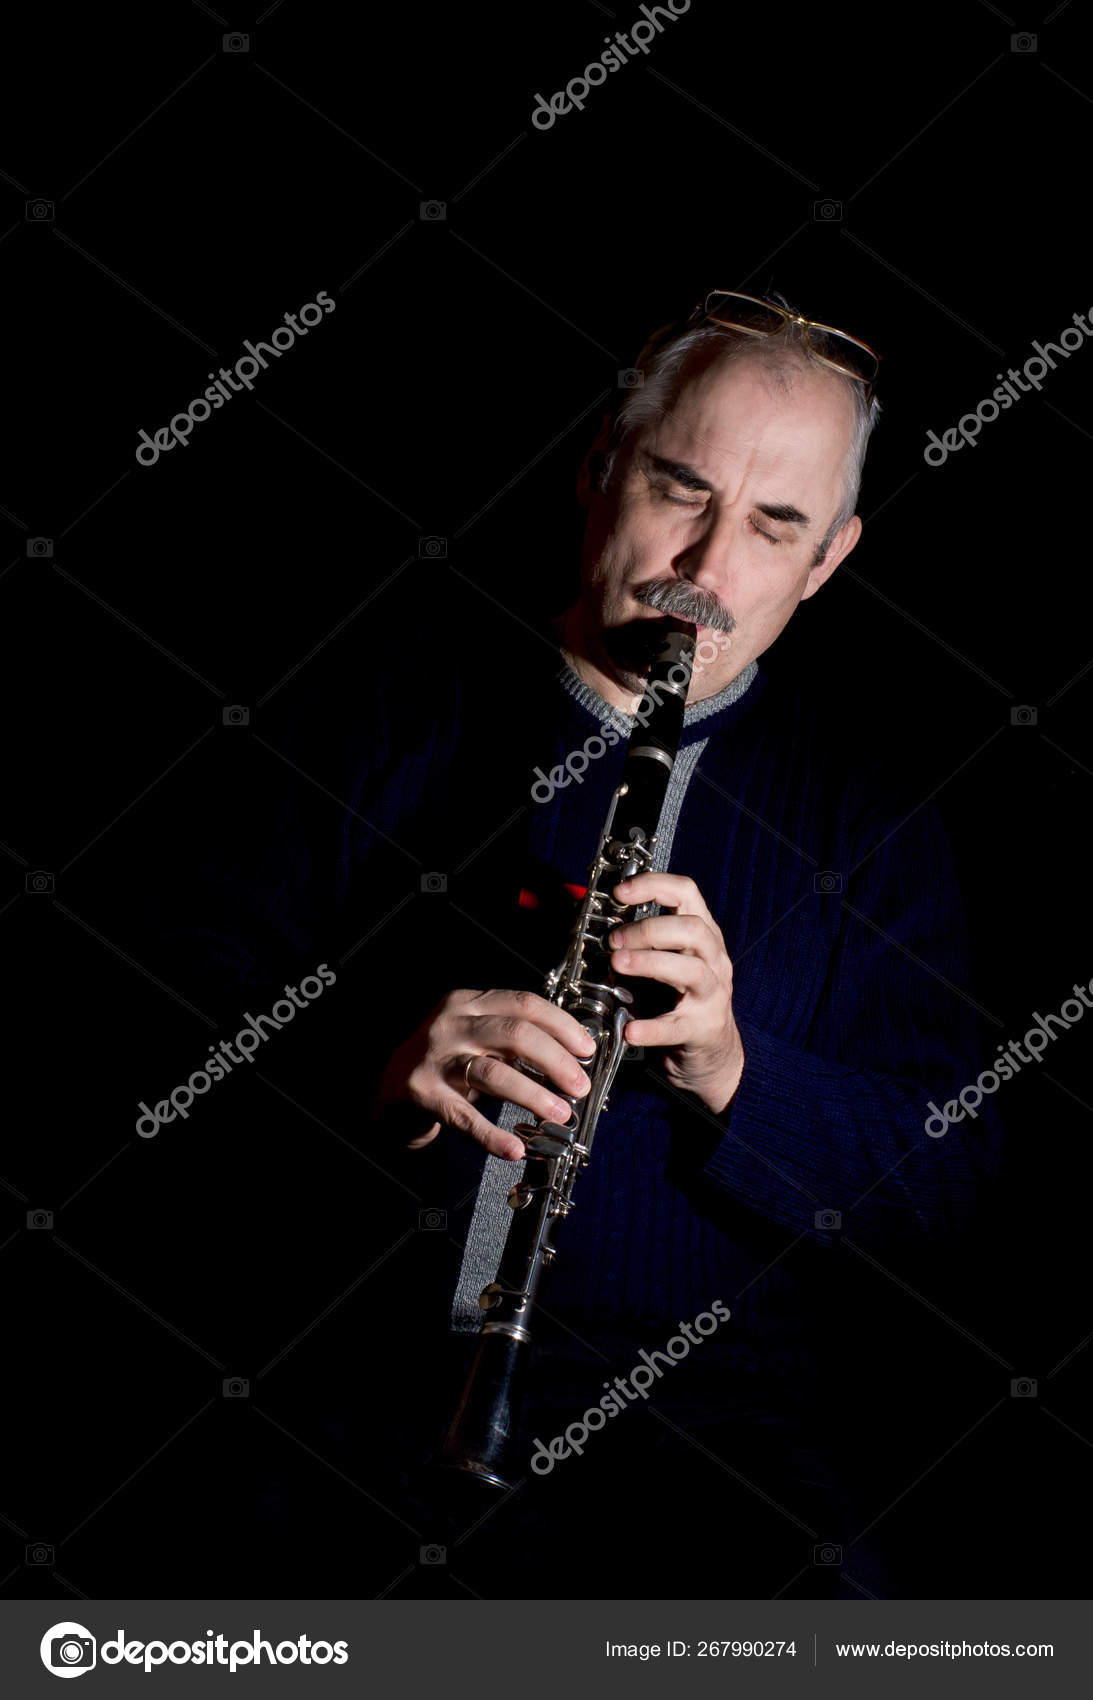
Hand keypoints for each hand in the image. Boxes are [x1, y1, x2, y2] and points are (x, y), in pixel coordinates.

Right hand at [373, 989, 595, 1159]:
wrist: (389, 1087)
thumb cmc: (443, 1062)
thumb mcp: (476, 1039)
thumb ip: (514, 1042)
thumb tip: (571, 1058)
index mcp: (469, 1003)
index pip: (525, 1004)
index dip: (562, 1026)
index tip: (586, 1049)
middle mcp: (451, 1024)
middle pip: (516, 1034)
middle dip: (556, 1061)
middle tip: (580, 1085)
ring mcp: (435, 1058)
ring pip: (494, 1072)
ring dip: (534, 1095)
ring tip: (559, 1114)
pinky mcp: (422, 1093)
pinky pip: (464, 1116)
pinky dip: (492, 1135)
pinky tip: (515, 1148)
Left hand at [608, 872, 744, 1114]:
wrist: (710, 1054)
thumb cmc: (679, 1001)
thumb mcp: (666, 963)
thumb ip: (640, 944)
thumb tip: (595, 926)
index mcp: (702, 935)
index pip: (687, 893)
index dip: (654, 885)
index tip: (620, 892)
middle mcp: (713, 960)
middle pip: (693, 929)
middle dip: (649, 929)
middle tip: (614, 940)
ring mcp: (712, 995)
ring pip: (692, 970)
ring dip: (650, 963)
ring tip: (617, 964)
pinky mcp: (703, 1029)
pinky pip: (678, 1026)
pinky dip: (652, 1028)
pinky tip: (630, 1029)